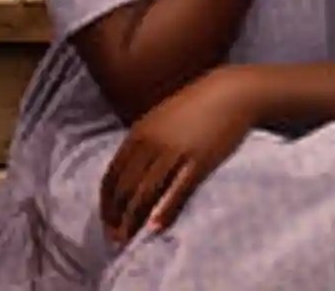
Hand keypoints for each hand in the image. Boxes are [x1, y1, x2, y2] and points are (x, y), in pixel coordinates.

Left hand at [100, 68, 255, 243]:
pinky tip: (156, 227)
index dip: (106, 202)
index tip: (106, 222)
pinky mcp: (199, 160)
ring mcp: (174, 152)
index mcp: (137, 134)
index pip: (112, 175)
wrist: (229, 93)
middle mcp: (150, 144)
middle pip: (125, 187)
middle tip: (115, 239)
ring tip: (129, 240)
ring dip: (134, 219)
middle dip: (116, 216)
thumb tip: (129, 169)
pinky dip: (164, 210)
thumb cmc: (193, 108)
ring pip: (146, 192)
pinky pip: (177, 189)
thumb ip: (142, 143)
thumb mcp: (158, 120)